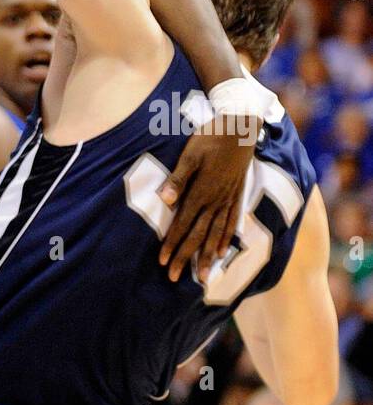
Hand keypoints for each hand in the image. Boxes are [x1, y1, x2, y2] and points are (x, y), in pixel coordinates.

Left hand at [158, 114, 257, 281]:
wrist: (241, 126)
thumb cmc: (211, 136)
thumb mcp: (190, 153)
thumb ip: (178, 178)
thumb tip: (165, 201)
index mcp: (202, 191)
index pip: (183, 224)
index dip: (172, 244)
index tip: (163, 262)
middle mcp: (216, 200)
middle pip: (198, 235)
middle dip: (186, 257)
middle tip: (175, 278)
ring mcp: (228, 199)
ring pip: (216, 234)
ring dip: (208, 256)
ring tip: (203, 277)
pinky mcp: (237, 194)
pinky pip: (232, 222)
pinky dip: (226, 239)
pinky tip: (223, 251)